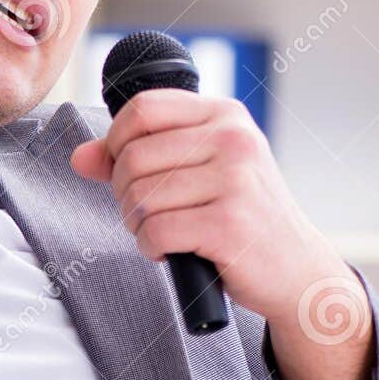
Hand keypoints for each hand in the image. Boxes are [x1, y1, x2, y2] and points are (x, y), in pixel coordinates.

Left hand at [70, 90, 373, 379]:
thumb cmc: (242, 217)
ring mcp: (235, 180)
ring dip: (139, 224)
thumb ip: (137, 157)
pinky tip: (174, 251)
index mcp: (225, 115)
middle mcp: (233, 139)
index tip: (124, 171)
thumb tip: (80, 156)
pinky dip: (152, 248)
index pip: (142, 109)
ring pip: (140, 196)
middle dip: (125, 194)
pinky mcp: (229, 224)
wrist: (297, 270)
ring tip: (167, 233)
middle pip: (132, 157)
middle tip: (150, 214)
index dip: (116, 142)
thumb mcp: (198, 172)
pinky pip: (155, 231)